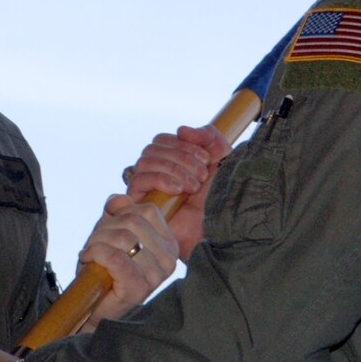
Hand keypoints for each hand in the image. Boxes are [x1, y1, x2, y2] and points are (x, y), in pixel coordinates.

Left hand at [78, 193, 178, 326]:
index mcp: (168, 243)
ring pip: (123, 238)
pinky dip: (96, 253)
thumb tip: (120, 199)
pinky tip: (89, 258)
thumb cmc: (105, 267)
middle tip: (95, 242)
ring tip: (91, 252)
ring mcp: (156, 275)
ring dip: (97, 241)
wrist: (94, 304)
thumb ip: (118, 210)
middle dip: (105, 227)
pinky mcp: (139, 288)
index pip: (148, 210)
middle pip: (133, 221)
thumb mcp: (112, 231)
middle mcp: (169, 259)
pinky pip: (116, 258)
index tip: (110, 227)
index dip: (121, 212)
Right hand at [124, 124, 230, 259]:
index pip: (162, 140)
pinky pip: (138, 181)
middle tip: (202, 176)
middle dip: (181, 158)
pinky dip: (160, 179)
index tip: (207, 160)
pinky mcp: (141, 205)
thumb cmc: (221, 198)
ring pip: (144, 162)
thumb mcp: (222, 159)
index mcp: (171, 161)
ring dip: (173, 169)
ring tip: (193, 186)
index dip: (183, 144)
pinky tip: (179, 190)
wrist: (219, 231)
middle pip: (152, 148)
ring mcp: (147, 189)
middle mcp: (156, 173)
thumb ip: (208, 137)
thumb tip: (181, 130)